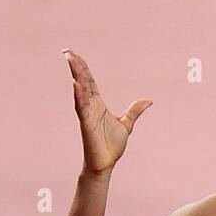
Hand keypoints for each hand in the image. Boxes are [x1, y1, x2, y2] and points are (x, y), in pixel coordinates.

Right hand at [62, 49, 151, 174]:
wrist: (106, 164)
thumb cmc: (112, 146)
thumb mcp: (126, 124)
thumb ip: (135, 111)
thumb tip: (148, 100)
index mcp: (97, 104)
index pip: (89, 81)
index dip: (83, 67)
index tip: (74, 54)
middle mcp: (90, 106)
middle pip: (82, 81)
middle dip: (75, 66)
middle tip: (67, 51)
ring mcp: (87, 114)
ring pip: (80, 91)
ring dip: (75, 75)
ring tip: (70, 59)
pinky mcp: (86, 124)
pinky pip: (81, 108)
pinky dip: (79, 96)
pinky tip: (75, 84)